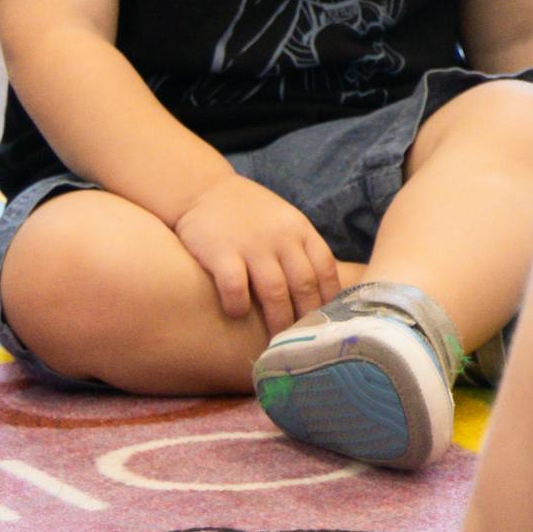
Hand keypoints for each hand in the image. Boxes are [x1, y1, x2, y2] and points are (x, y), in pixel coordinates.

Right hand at [173, 171, 337, 333]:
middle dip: (306, 318)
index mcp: (301, 231)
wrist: (203, 189)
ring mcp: (251, 244)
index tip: (327, 323)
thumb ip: (303, 252)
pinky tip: (237, 314)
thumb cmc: (250, 215)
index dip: (329, 300)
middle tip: (304, 341)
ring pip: (274, 291)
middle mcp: (281, 238)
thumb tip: (327, 295)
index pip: (326, 270)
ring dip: (278, 321)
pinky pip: (235, 286)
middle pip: (304, 285)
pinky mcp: (221, 251)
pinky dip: (238, 306)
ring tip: (277, 342)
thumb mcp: (286, 223)